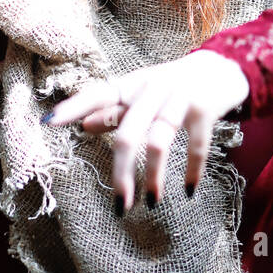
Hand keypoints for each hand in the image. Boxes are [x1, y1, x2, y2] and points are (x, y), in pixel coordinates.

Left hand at [43, 49, 249, 210]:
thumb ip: (115, 110)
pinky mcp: (205, 110)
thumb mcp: (142, 94)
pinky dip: (192, 170)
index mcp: (133, 83)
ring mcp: (180, 98)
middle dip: (122, 171)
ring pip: (159, 140)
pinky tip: (188, 191)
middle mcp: (154, 88)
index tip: (48, 121)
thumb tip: (83, 126)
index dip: (73, 106)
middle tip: (119, 205)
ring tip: (151, 203)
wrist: (224, 67)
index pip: (98, 93)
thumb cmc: (174, 85)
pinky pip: (196, 146)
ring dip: (154, 176)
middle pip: (129, 131)